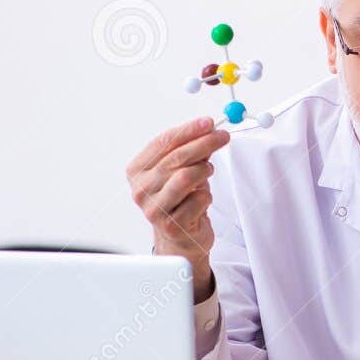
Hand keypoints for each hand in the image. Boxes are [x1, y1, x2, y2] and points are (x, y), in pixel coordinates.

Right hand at [126, 117, 230, 302]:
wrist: (181, 238)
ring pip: (186, 177)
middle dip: (203, 143)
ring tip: (208, 172)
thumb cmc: (180, 200)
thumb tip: (208, 129)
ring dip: (204, 170)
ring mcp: (154, 209)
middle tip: (222, 137)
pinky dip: (207, 195)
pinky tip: (202, 199)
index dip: (188, 130)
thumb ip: (191, 151)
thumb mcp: (181, 170)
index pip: (163, 142)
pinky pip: (198, 199)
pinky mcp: (171, 225)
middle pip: (175, 158)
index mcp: (137, 171)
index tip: (208, 122)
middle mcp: (141, 190)